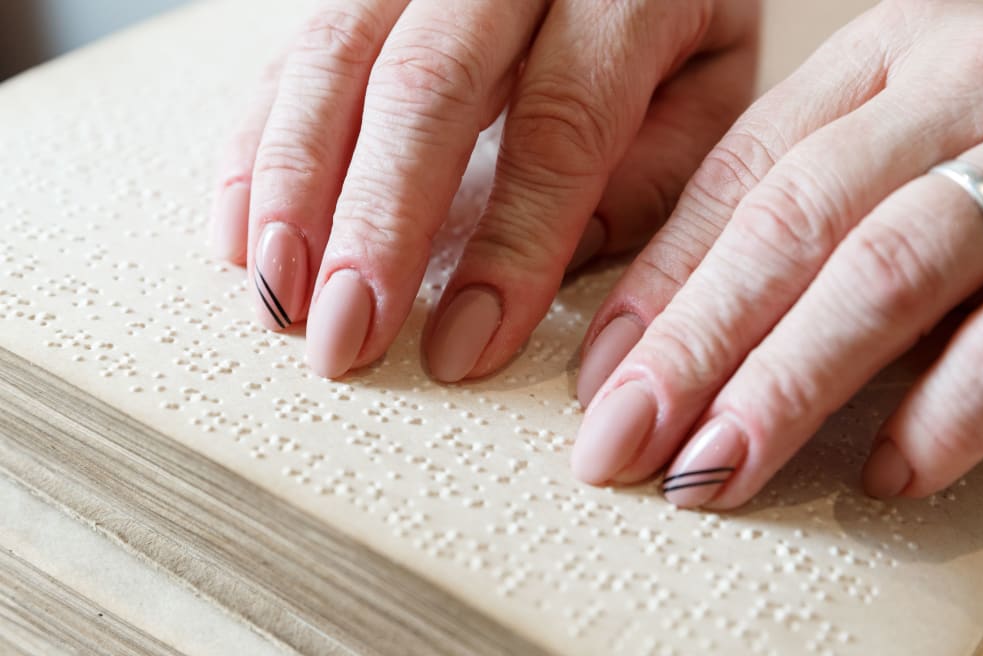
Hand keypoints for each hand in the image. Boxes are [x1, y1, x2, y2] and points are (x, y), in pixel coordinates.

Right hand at [209, 0, 758, 379]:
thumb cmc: (675, 19)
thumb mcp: (711, 86)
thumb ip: (654, 172)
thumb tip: (551, 264)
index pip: (561, 125)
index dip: (512, 245)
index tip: (467, 345)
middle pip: (427, 88)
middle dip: (376, 226)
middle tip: (345, 337)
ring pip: (338, 60)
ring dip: (293, 190)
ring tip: (281, 299)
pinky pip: (292, 54)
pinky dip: (255, 146)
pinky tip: (242, 233)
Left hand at [571, 0, 982, 507]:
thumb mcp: (881, 171)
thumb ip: (783, 218)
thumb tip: (636, 340)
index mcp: (887, 57)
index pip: (741, 174)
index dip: (659, 285)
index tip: (602, 379)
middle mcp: (966, 83)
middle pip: (797, 219)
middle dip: (696, 346)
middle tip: (626, 442)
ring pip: (889, 271)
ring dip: (787, 387)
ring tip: (716, 469)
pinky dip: (948, 410)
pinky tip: (886, 470)